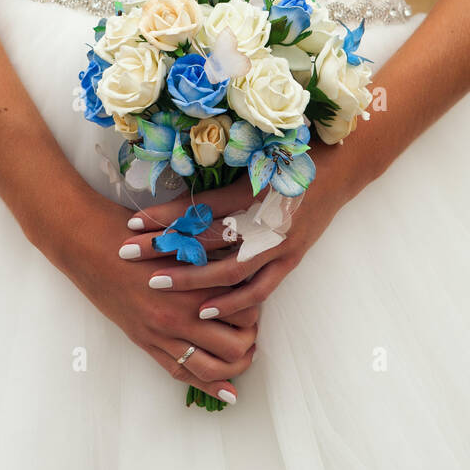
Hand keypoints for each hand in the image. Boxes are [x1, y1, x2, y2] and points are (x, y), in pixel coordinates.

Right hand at [35, 191, 257, 403]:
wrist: (92, 246)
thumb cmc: (135, 235)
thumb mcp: (179, 240)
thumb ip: (210, 257)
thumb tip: (239, 268)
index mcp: (195, 284)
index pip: (247, 307)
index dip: (256, 307)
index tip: (255, 302)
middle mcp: (182, 314)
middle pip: (237, 341)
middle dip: (250, 339)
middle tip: (251, 331)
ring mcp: (162, 333)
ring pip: (214, 365)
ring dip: (236, 366)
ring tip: (243, 356)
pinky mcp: (146, 343)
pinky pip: (183, 373)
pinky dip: (211, 385)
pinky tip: (228, 393)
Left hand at [118, 139, 364, 322]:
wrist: (341, 166)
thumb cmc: (292, 158)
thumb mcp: (253, 165)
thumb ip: (217, 189)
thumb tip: (173, 205)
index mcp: (250, 193)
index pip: (197, 208)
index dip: (162, 216)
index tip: (130, 223)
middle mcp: (262, 221)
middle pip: (204, 240)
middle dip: (164, 248)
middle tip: (128, 255)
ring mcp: (278, 244)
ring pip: (228, 270)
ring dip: (190, 280)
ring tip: (155, 284)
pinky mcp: (290, 259)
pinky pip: (258, 289)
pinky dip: (231, 303)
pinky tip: (204, 311)